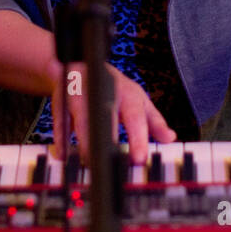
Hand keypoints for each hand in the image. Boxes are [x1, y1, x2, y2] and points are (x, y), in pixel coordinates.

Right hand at [45, 60, 175, 165]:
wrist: (84, 64)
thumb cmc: (115, 89)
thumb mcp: (139, 101)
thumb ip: (154, 121)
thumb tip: (170, 138)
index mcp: (126, 93)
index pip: (135, 116)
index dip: (137, 138)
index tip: (139, 159)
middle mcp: (104, 90)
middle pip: (106, 117)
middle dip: (108, 142)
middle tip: (112, 167)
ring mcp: (81, 92)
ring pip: (81, 117)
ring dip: (84, 142)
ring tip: (89, 164)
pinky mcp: (62, 98)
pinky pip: (60, 119)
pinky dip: (61, 138)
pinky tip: (63, 155)